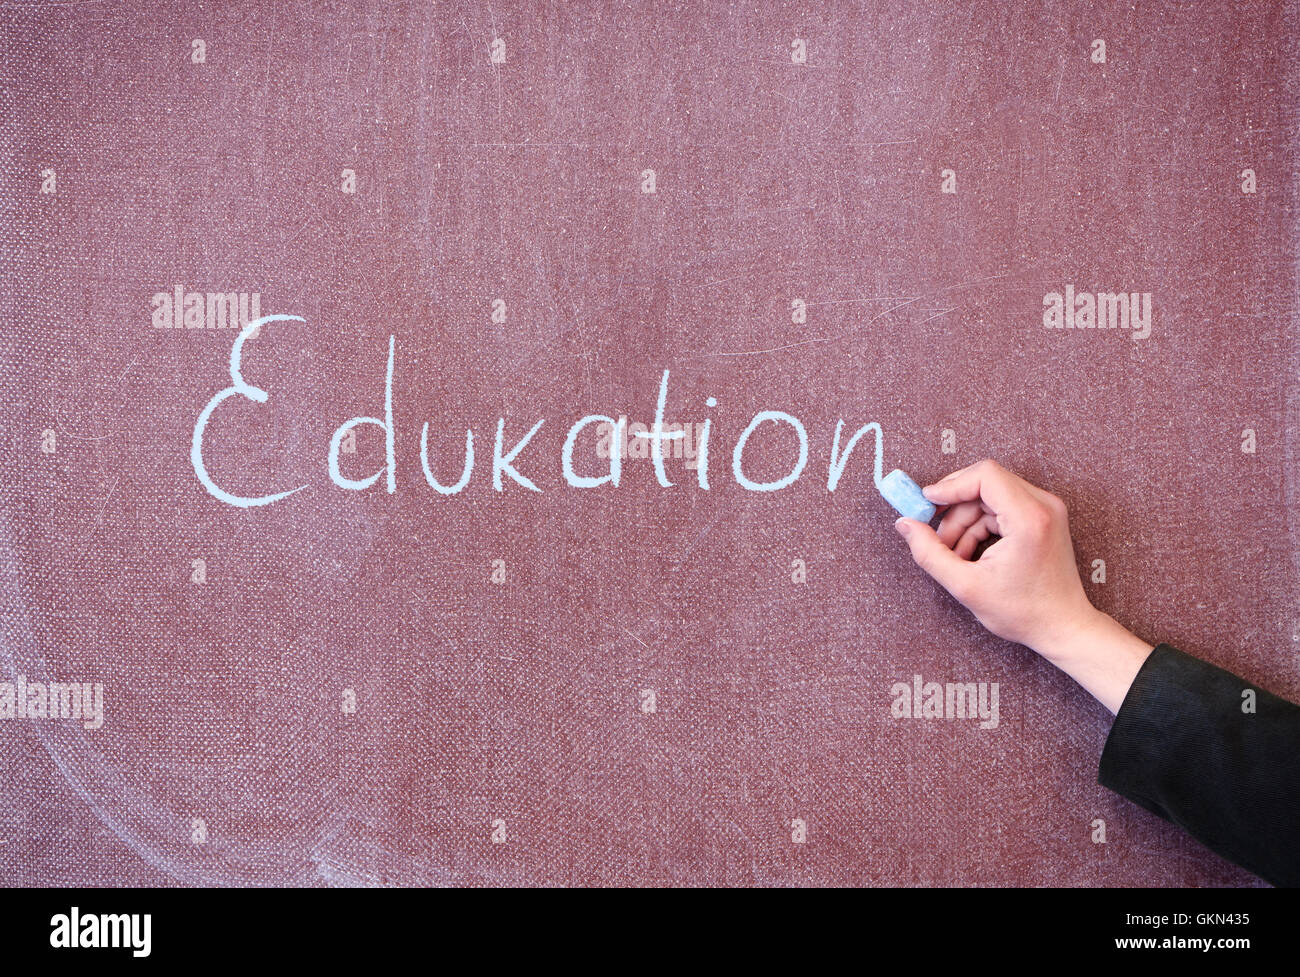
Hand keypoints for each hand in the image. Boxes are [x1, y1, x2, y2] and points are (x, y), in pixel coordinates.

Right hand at [893, 458, 1094, 655]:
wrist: (1062, 626)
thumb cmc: (1023, 612)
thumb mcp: (966, 586)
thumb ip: (929, 553)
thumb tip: (905, 524)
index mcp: (1029, 518)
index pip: (985, 475)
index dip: (951, 485)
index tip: (926, 503)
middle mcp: (1043, 505)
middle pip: (984, 483)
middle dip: (954, 508)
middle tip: (935, 536)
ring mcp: (1046, 509)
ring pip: (990, 497)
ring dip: (965, 521)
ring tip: (954, 555)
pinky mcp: (1043, 517)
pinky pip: (1001, 507)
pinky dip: (980, 525)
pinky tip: (971, 553)